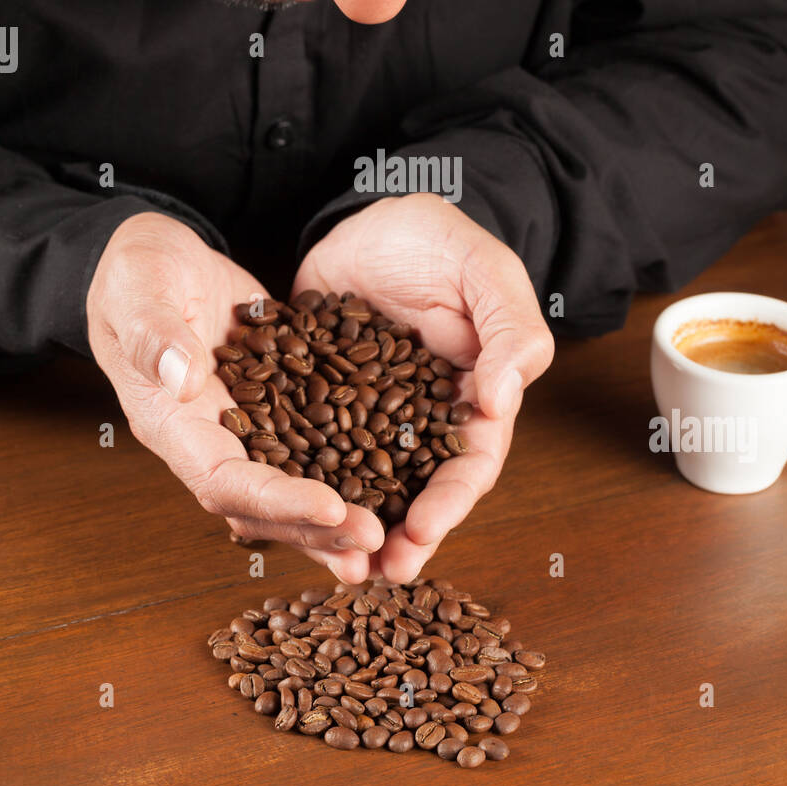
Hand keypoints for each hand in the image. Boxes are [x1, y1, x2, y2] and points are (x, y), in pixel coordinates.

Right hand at [86, 212, 383, 580]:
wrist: (161, 258)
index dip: (277, 500)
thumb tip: (183, 377)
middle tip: (375, 539)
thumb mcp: (137, 287)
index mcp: (170, 422)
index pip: (224, 481)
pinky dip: (345, 471)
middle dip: (316, 527)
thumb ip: (153, 332)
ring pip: (290, 490)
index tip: (331, 507)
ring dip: (333, 519)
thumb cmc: (138, 270)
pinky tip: (392, 482)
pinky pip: (312, 449)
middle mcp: (209, 438)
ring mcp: (245, 427)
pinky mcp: (276, 406)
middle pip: (262, 506)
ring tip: (384, 538)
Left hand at [292, 193, 554, 581]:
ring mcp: (367, 413)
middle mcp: (419, 418)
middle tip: (377, 570)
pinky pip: (307, 447)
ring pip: (361, 480)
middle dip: (401, 534)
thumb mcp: (487, 272)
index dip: (450, 499)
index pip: (470, 461)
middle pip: (416, 488)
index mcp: (472, 397)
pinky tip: (276, 507)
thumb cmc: (443, 239)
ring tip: (330, 562)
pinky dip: (299, 480)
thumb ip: (509, 332)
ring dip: (350, 523)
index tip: (424, 528)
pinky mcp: (317, 400)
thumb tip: (500, 401)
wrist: (373, 215)